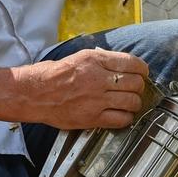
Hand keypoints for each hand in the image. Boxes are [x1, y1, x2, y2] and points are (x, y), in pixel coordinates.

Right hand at [24, 48, 149, 129]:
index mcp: (96, 60)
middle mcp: (98, 78)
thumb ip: (102, 61)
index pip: (132, 63)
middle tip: (134, 89)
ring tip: (129, 102)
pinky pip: (121, 119)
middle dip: (139, 86)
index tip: (142, 73)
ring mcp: (97, 99)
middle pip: (135, 83)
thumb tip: (122, 66)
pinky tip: (122, 114)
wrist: (35, 94)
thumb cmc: (54, 75)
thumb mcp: (80, 57)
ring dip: (134, 102)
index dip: (142, 69)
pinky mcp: (93, 118)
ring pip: (132, 102)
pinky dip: (126, 117)